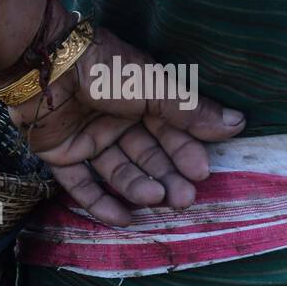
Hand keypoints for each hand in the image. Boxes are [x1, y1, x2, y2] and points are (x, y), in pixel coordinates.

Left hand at [0, 26, 246, 226]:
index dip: (185, 152)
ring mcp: (86, 138)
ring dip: (138, 187)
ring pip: (117, 171)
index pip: (169, 131)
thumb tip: (238, 123)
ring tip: (156, 200)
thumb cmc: (105, 69)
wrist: (48, 65)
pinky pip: (81, 184)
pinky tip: (123, 219)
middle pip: (145, 155)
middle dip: (165, 176)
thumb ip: (191, 110)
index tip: (202, 172)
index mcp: (139, 99)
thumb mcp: (155, 87)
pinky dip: (100, 203)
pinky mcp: (60, 155)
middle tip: (184, 198)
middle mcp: (115, 120)